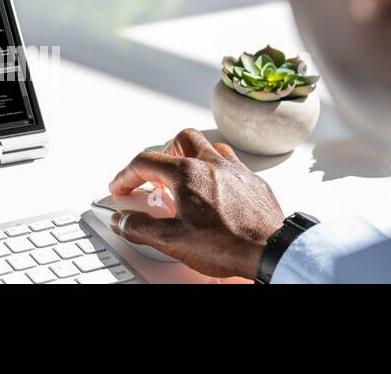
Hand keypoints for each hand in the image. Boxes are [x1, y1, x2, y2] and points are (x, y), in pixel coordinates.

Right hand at [108, 128, 284, 278]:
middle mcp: (212, 164)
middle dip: (162, 155)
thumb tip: (122, 220)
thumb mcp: (173, 240)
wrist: (270, 250)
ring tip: (184, 179)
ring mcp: (236, 170)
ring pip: (209, 147)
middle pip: (180, 140)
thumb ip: (140, 227)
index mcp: (187, 173)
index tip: (121, 188)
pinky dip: (216, 172)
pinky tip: (214, 191)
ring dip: (191, 157)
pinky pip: (231, 164)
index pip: (145, 162)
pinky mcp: (253, 182)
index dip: (126, 175)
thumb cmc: (228, 244)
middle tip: (156, 177)